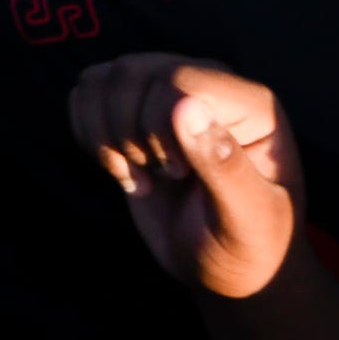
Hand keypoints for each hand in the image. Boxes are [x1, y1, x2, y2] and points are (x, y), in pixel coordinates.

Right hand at [69, 55, 300, 300]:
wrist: (227, 267)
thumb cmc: (250, 245)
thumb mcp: (248, 218)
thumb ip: (222, 164)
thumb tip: (186, 106)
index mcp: (248, 104)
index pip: (178, 79)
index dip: (160, 125)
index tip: (179, 174)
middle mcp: (207, 89)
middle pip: (133, 73)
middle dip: (129, 133)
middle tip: (157, 175)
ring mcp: (169, 96)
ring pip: (106, 78)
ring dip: (105, 134)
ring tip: (138, 172)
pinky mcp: (136, 113)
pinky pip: (88, 92)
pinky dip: (89, 133)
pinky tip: (121, 168)